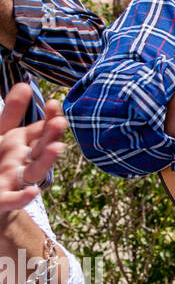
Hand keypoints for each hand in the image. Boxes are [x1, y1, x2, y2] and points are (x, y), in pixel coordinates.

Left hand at [0, 84, 63, 214]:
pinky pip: (16, 199)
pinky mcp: (5, 199)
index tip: (54, 103)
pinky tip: (33, 193)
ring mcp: (17, 181)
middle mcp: (25, 162)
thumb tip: (25, 84)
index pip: (42, 130)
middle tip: (60, 122)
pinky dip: (24, 197)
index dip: (49, 118)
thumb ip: (12, 112)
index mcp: (24, 145)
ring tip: (57, 148)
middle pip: (43, 148)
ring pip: (36, 172)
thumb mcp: (1, 133)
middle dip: (52, 136)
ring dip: (47, 161)